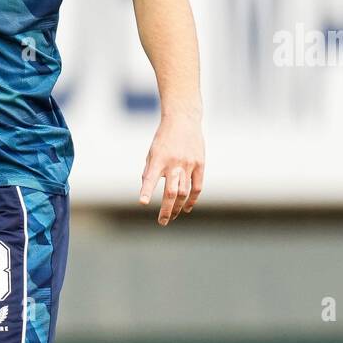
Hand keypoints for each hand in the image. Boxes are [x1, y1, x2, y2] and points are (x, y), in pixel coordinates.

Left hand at [139, 110, 203, 224]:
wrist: (183, 120)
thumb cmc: (164, 138)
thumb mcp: (152, 152)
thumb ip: (149, 171)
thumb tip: (146, 190)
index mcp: (158, 159)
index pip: (150, 178)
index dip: (146, 191)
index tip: (142, 203)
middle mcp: (173, 163)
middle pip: (171, 192)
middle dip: (166, 210)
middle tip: (162, 222)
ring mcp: (188, 164)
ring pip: (184, 193)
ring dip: (177, 207)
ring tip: (172, 216)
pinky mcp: (200, 164)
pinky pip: (197, 187)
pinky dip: (192, 199)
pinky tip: (186, 208)